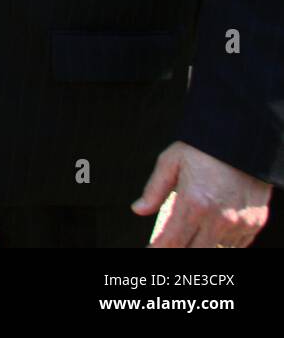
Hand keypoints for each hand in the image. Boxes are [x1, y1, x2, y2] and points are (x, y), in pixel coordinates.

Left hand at [133, 141, 271, 246]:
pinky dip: (221, 243)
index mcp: (194, 203)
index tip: (150, 250)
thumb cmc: (204, 149)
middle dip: (178, 251)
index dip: (158, 249)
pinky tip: (210, 233)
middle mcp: (219, 218)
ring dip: (200, 246)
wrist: (244, 141)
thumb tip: (138, 209)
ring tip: (190, 235)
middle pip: (193, 252)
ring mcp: (239, 224)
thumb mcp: (171, 161)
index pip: (172, 241)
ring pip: (215, 250)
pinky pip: (236, 245)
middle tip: (168, 244)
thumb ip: (154, 189)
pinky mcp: (254, 223)